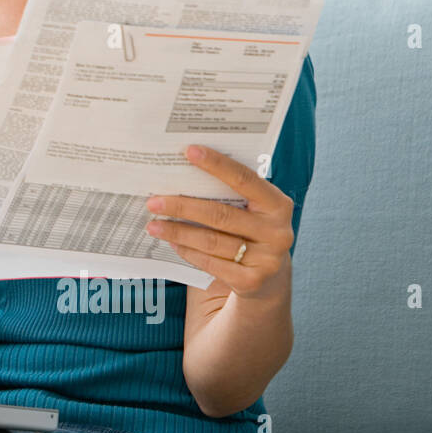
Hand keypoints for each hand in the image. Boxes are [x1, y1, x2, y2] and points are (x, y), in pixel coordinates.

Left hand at [144, 144, 294, 299]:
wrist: (267, 277)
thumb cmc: (249, 231)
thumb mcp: (250, 211)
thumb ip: (230, 193)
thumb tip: (184, 171)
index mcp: (278, 205)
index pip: (245, 179)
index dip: (217, 165)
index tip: (188, 151)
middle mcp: (277, 232)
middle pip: (220, 214)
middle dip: (183, 206)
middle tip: (154, 201)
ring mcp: (266, 259)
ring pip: (212, 241)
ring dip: (178, 232)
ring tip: (153, 225)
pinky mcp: (251, 281)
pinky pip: (210, 262)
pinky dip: (187, 251)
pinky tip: (172, 242)